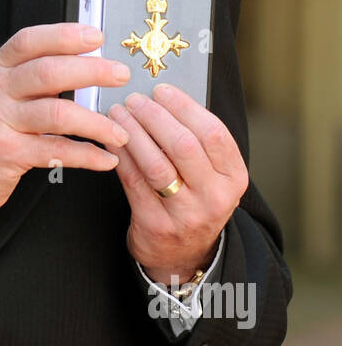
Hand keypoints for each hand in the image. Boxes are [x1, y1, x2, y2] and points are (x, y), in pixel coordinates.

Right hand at [0, 24, 130, 224]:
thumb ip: (29, 79)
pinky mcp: (7, 153)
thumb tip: (80, 65)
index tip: (96, 36)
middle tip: (119, 75)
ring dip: (96, 122)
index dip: (65, 35)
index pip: (29, 41)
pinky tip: (105, 158)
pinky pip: (57, 151)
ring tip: (119, 131)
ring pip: (57, 113)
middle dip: (92, 71)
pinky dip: (87, 155)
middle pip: (48, 72)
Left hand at [107, 81, 248, 283]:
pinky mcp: (156, 225)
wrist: (184, 255)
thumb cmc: (194, 200)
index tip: (162, 90)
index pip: (213, 133)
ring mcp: (186, 215)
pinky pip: (133, 181)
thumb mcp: (211, 176)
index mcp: (234, 178)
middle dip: (154, 116)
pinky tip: (111, 138)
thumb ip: (196, 142)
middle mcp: (215, 198)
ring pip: (156, 164)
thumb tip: (162, 98)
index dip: (185, 107)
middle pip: (183, 146)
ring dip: (133, 133)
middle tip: (134, 99)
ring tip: (119, 113)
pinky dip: (120, 155)